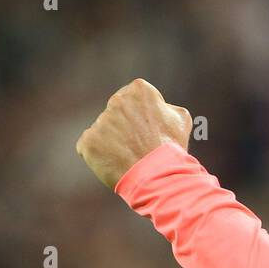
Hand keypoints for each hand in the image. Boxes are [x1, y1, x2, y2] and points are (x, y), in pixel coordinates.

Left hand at [76, 78, 192, 187]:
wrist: (158, 177)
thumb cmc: (171, 149)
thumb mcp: (180, 119)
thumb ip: (165, 107)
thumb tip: (159, 107)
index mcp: (139, 90)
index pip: (133, 98)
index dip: (141, 116)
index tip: (148, 131)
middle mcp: (117, 101)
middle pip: (116, 113)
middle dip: (124, 127)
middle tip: (138, 146)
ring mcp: (101, 121)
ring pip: (103, 131)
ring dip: (112, 142)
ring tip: (129, 158)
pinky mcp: (88, 141)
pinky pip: (89, 147)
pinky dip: (99, 157)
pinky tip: (115, 164)